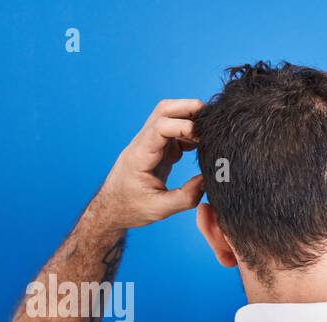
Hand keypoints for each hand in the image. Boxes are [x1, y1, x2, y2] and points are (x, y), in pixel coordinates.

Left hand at [92, 99, 204, 229]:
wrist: (113, 207)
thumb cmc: (132, 208)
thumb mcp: (160, 209)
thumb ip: (186, 197)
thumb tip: (208, 181)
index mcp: (140, 155)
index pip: (160, 126)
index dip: (183, 126)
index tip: (203, 137)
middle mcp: (144, 143)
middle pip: (164, 110)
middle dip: (188, 108)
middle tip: (212, 119)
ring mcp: (150, 143)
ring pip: (169, 116)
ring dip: (190, 117)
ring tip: (210, 133)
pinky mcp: (158, 149)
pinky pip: (174, 130)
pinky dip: (190, 131)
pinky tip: (202, 144)